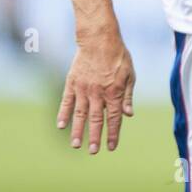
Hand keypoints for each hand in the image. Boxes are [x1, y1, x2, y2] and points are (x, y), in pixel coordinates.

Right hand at [57, 29, 135, 152]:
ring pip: (80, 114)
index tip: (111, 147)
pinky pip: (67, 101)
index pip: (114, 118)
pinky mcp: (72, 82)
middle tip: (93, 152)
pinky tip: (61, 126)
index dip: (112, 134)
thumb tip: (129, 115)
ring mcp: (84, 88)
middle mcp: (98, 93)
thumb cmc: (118, 56)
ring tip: (76, 145)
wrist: (99, 39)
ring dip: (78, 131)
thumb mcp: (130, 75)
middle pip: (96, 120)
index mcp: (114, 92)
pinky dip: (63, 114)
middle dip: (95, 137)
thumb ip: (128, 96)